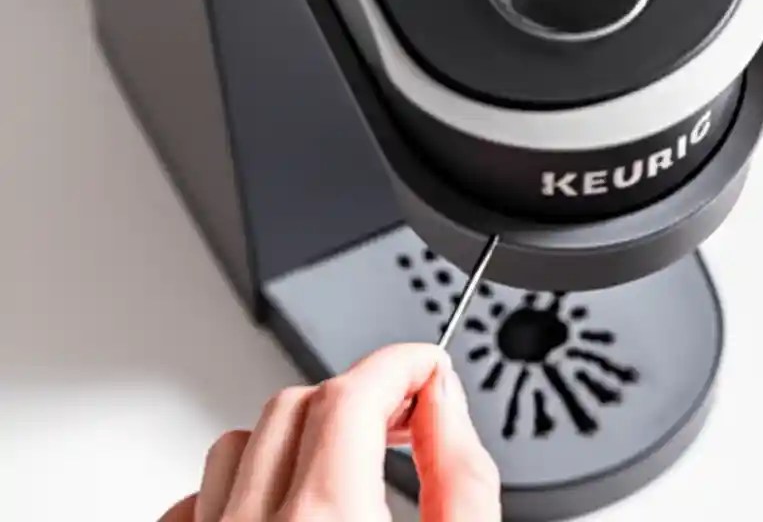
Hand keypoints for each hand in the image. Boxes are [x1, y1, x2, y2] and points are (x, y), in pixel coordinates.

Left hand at [159, 344, 499, 521]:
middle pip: (298, 405)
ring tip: (342, 472)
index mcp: (329, 521)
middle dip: (359, 398)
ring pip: (236, 444)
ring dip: (294, 440)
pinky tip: (281, 512)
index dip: (402, 363)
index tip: (428, 367)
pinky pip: (193, 503)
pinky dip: (237, 491)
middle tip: (405, 420)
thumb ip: (462, 476)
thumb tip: (444, 398)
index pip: (356, 392)